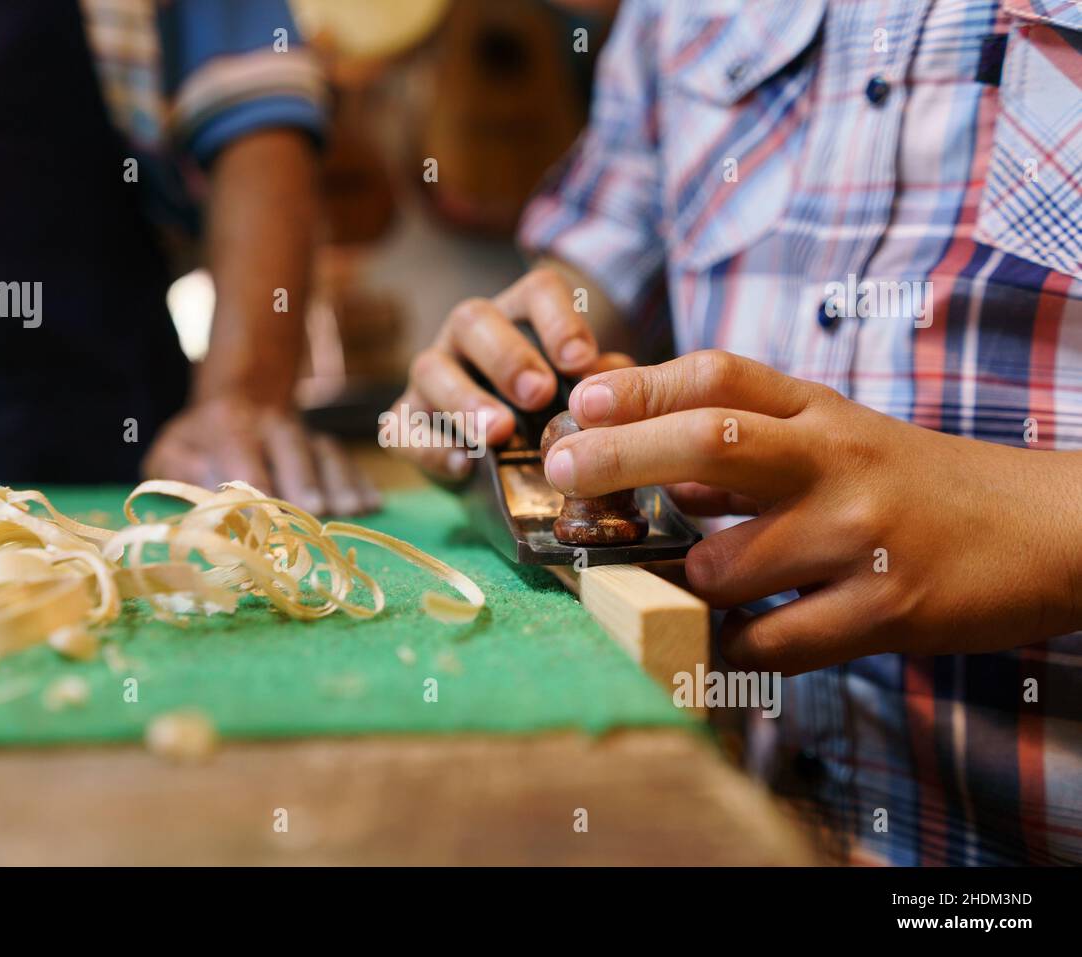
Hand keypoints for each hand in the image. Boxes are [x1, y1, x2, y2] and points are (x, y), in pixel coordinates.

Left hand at [143, 398, 379, 515]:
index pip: (244, 454)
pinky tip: (374, 504)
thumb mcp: (174, 448)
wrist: (243, 398)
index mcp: (230, 425)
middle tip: (317, 509)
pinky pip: (347, 460)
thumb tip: (203, 493)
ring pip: (326, 453)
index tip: (265, 510)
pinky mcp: (326, 446)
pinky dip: (361, 480)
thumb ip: (180, 468)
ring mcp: (305, 434)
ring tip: (355, 510)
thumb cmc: (203, 441)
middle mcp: (273, 425)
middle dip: (306, 479)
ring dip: (341, 481)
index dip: (255, 482)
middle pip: (292, 450)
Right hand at [389, 267, 633, 479]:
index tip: (580, 362)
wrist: (504, 460)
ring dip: (465, 399)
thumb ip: (602, 383)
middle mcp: (468, 336)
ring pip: (430, 367)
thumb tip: (614, 379)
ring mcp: (433, 374)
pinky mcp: (406, 419)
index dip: (559, 321)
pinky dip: (430, 446)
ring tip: (499, 433)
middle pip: (473, 319)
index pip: (537, 292)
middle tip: (537, 395)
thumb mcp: (580, 393)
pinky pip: (402, 426)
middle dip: (506, 356)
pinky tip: (465, 465)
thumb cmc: (550, 412)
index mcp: (519, 316)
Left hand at [543, 350, 1081, 673]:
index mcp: (822, 412)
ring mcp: (862, 536)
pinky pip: (772, 643)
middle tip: (562, 470)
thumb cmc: (916, 483)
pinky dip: (728, 649)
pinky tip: (711, 644)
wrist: (1045, 528)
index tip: (581, 400)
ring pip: (725, 567)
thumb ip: (748, 449)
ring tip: (660, 589)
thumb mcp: (837, 439)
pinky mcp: (886, 611)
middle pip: (708, 441)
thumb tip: (652, 470)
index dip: (641, 385)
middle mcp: (838, 462)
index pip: (720, 377)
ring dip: (678, 585)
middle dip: (618, 454)